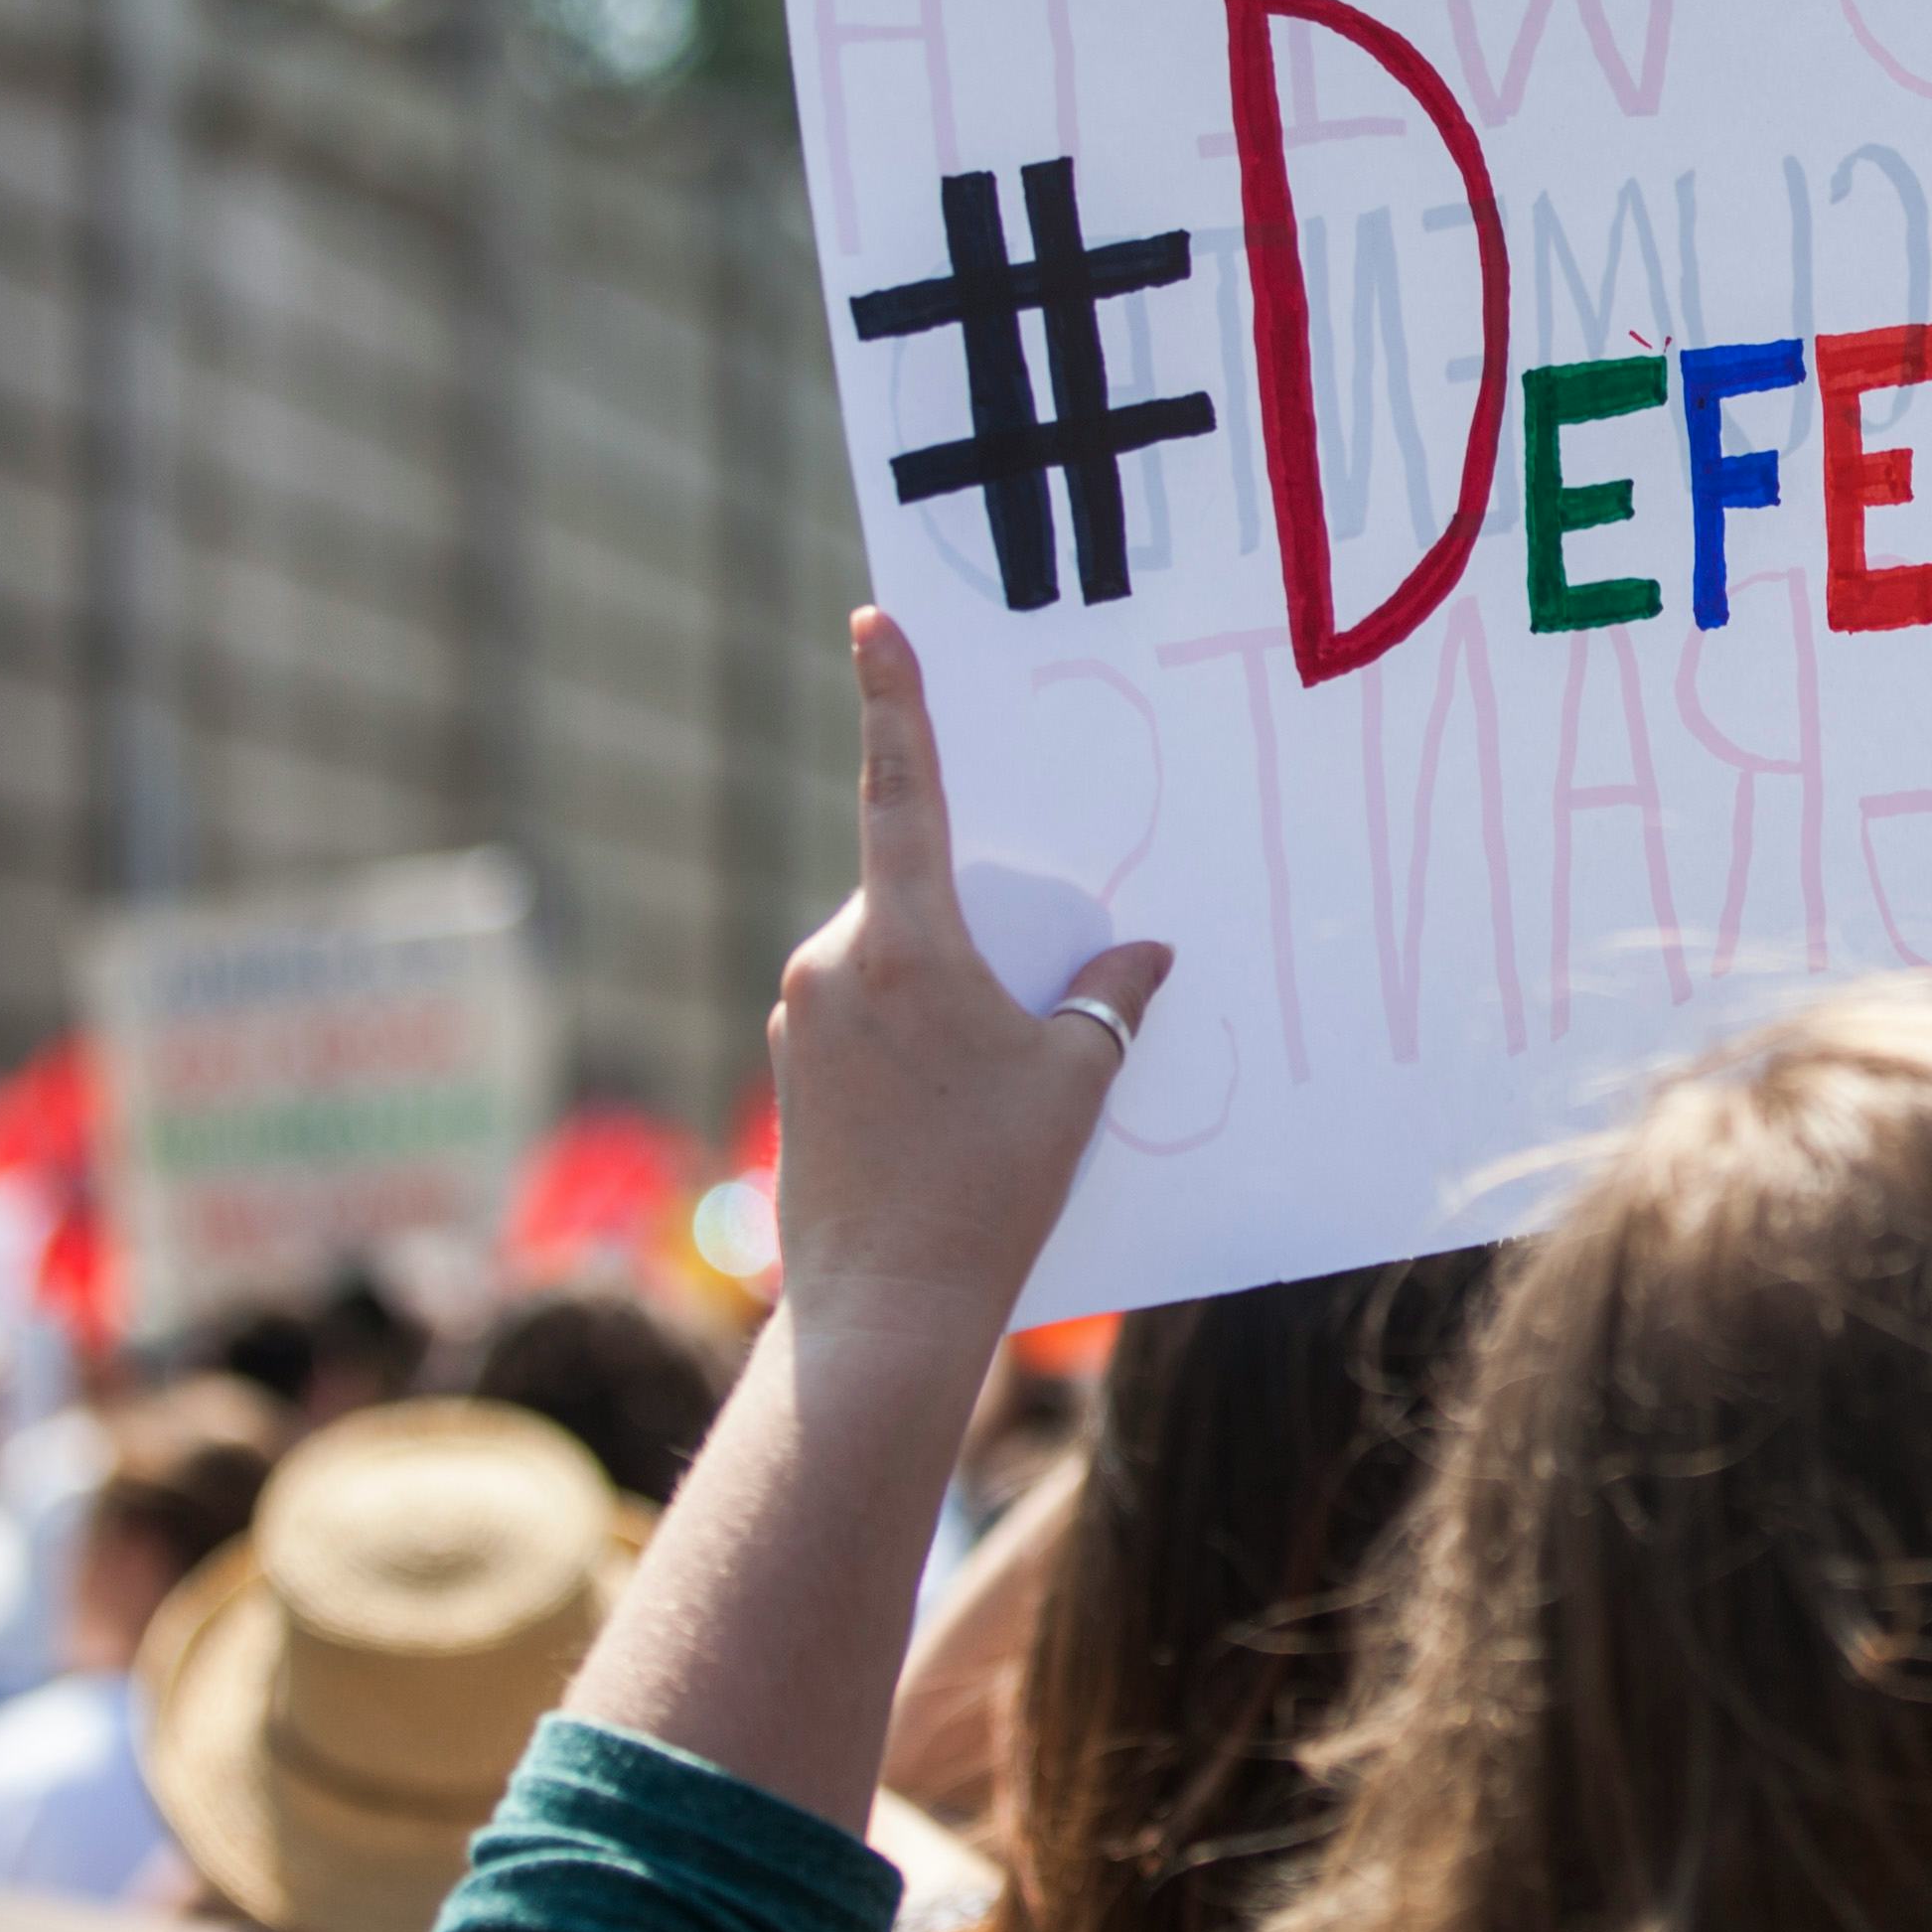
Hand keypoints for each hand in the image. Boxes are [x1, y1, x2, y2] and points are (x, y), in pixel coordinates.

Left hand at [765, 610, 1167, 1336]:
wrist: (882, 1309)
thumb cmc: (986, 1189)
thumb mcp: (1075, 1084)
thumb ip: (1109, 998)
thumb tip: (1138, 953)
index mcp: (901, 945)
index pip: (900, 792)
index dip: (895, 700)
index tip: (874, 623)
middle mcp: (830, 964)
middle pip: (910, 892)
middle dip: (973, 914)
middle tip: (1035, 974)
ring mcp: (798, 1018)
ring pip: (886, 957)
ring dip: (944, 981)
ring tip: (1000, 1073)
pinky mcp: (793, 1070)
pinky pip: (862, 1013)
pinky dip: (914, 1030)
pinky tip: (959, 1101)